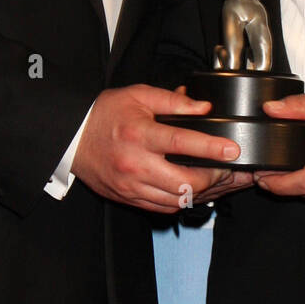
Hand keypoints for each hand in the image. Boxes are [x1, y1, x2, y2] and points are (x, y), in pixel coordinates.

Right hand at [72, 84, 241, 212]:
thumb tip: (203, 108)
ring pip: (176, 200)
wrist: (73, 138)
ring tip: (219, 182)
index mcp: (138, 134)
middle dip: (213, 179)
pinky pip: (163, 208)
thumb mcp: (138, 96)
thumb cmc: (105, 115)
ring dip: (202, 194)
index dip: (210, 148)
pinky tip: (195, 190)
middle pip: (183, 182)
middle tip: (228, 170)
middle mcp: (135, 164)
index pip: (181, 144)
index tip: (232, 150)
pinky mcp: (129, 198)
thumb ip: (172, 101)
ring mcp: (132, 186)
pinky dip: (183, 201)